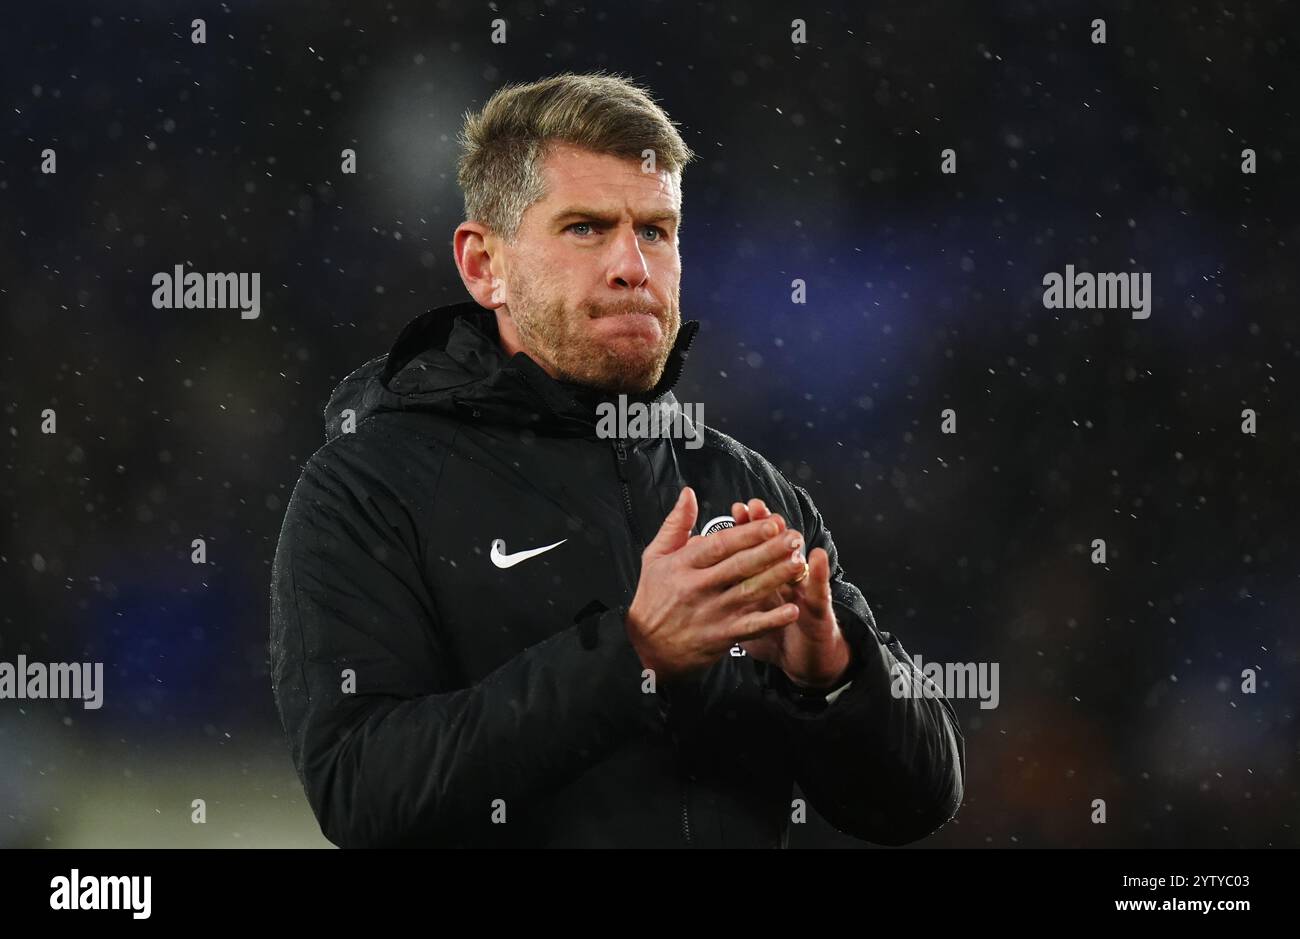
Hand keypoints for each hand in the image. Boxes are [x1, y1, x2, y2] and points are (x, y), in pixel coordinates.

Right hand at [625, 487, 808, 681]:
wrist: (647, 647)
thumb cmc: (653, 599)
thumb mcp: (655, 557)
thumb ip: (675, 525)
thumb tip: (688, 494)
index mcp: (683, 565)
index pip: (719, 545)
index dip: (747, 534)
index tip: (771, 523)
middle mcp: (698, 587)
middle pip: (739, 566)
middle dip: (770, 550)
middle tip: (793, 538)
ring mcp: (711, 613)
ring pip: (748, 592)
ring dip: (776, 578)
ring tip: (798, 564)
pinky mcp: (721, 636)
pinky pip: (750, 627)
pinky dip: (771, 620)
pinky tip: (791, 610)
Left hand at [731, 499, 853, 689]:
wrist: (809, 661)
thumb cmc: (774, 637)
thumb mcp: (749, 614)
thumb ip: (732, 590)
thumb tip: (707, 569)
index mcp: (764, 579)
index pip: (753, 548)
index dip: (746, 529)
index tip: (739, 509)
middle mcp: (785, 580)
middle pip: (774, 548)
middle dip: (765, 528)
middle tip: (758, 508)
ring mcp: (804, 593)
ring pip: (797, 564)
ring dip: (790, 543)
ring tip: (782, 522)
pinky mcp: (819, 612)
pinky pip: (818, 594)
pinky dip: (819, 575)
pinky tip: (817, 557)